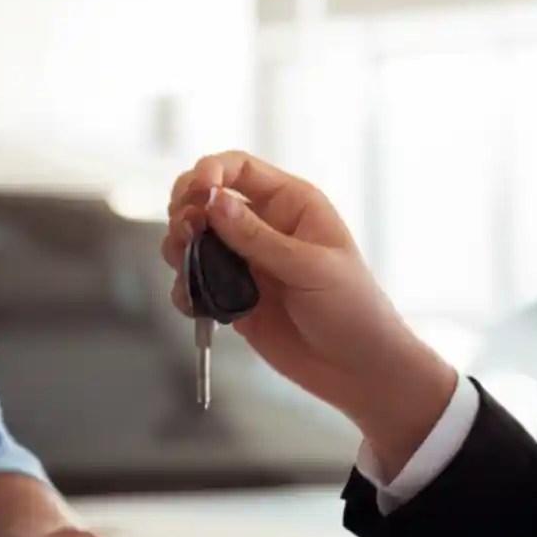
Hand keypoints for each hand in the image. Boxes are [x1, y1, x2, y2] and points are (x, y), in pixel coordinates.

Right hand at [163, 151, 458, 476]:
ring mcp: (246, 261)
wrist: (357, 368)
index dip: (210, 172)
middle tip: (186, 231)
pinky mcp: (234, 296)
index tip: (197, 196)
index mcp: (291, 204)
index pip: (238, 168)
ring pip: (194, 238)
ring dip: (179, 245)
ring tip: (185, 261)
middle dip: (186, 207)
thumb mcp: (310, 268)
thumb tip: (213, 202)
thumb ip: (257, 237)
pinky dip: (184, 287)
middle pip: (206, 198)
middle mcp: (264, 226)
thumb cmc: (353, 309)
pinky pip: (196, 281)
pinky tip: (194, 301)